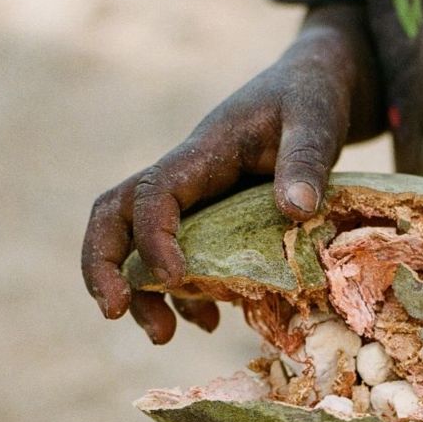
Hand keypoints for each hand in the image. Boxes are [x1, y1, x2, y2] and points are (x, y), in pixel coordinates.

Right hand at [81, 13, 366, 342]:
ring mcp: (193, 198)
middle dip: (103, 264)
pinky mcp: (210, 217)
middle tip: (114, 311)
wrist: (315, 84)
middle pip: (113, 214)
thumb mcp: (318, 120)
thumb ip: (307, 160)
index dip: (153, 236)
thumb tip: (297, 210)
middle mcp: (185, 176)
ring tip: (163, 337)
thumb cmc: (313, 96)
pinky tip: (210, 322)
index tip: (177, 278)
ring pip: (135, 243)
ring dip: (139, 291)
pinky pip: (176, 258)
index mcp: (203, 152)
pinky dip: (182, 295)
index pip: (153, 191)